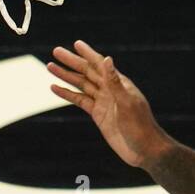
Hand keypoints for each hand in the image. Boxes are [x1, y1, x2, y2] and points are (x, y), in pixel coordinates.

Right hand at [48, 40, 170, 167]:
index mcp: (119, 83)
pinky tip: (55, 88)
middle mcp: (110, 89)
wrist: (144, 150)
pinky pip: (80, 101)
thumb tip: (108, 59)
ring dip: (66, 76)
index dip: (88, 53)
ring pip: (81, 85)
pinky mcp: (98, 114)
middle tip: (56, 51)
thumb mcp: (127, 103)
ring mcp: (103, 102)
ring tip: (50, 66)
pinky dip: (67, 94)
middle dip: (72, 62)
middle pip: (87, 72)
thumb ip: (115, 82)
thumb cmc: (140, 125)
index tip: (76, 43)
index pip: (100, 64)